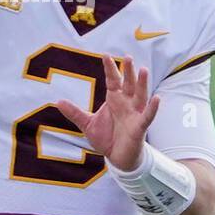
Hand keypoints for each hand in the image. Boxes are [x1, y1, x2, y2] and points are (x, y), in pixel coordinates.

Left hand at [56, 54, 160, 171]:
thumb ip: (75, 113)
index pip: (113, 80)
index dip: (110, 69)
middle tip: (128, 57)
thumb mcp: (88, 124)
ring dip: (142, 84)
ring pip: (140, 96)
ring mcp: (135, 114)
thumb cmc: (106, 138)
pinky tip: (157, 99)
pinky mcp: (140, 127)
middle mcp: (126, 103)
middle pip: (128, 84)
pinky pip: (147, 116)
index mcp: (114, 99)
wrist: (117, 158)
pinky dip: (152, 108)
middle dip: (128, 71)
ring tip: (144, 70)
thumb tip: (58, 101)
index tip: (106, 55)